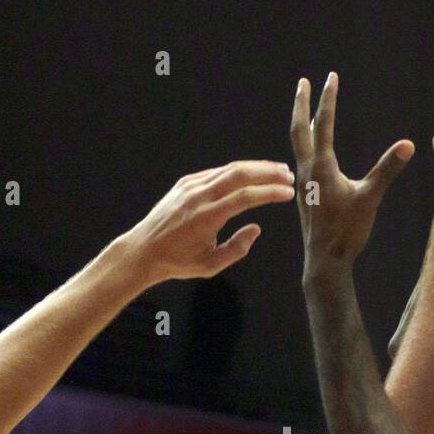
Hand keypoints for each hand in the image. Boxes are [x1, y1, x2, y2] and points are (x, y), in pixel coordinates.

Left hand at [124, 160, 295, 281]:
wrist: (144, 249)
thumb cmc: (178, 262)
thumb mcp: (210, 266)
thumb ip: (236, 249)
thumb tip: (256, 228)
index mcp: (207, 217)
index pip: (245, 197)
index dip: (270, 193)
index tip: (288, 193)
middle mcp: (199, 196)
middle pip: (239, 174)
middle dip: (267, 172)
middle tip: (288, 175)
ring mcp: (190, 186)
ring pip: (228, 169)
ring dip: (255, 168)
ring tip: (275, 171)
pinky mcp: (185, 182)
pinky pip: (216, 172)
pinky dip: (236, 171)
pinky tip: (250, 175)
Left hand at [291, 72, 412, 268]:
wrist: (325, 261)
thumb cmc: (346, 232)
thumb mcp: (370, 198)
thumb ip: (387, 170)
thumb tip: (408, 144)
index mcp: (321, 167)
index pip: (323, 124)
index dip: (328, 99)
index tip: (331, 77)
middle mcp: (307, 171)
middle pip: (299, 129)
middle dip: (301, 104)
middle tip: (303, 83)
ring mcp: (303, 183)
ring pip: (298, 145)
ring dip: (302, 124)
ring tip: (306, 112)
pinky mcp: (305, 194)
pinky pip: (301, 161)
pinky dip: (305, 146)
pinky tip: (311, 153)